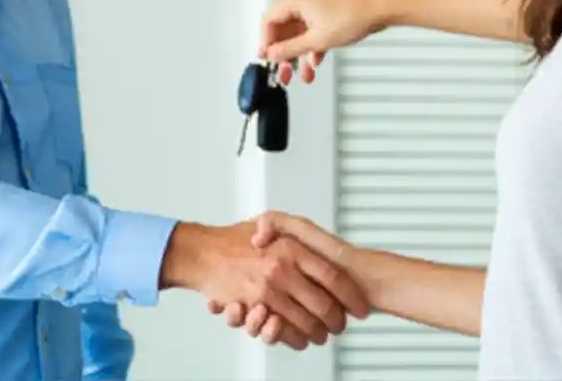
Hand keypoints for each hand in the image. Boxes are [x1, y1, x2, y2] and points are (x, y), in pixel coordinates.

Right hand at [160, 220, 368, 349]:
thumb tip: (319, 243)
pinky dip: (293, 338)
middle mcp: (282, 268)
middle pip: (324, 304)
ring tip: (322, 334)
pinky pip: (281, 330)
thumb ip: (293, 229)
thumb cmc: (233, 239)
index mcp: (292, 247)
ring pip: (305, 321)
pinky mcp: (253, 305)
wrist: (201, 252)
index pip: (334, 277)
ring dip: (317, 333)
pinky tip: (300, 338)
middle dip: (337, 321)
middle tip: (342, 326)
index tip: (360, 306)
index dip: (351, 296)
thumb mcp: (268, 222)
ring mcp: (268, 288)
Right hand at [259, 0, 385, 84]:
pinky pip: (310, 30)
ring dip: (299, 54)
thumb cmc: (353, 14)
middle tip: (284, 72)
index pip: (268, 22)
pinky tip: (316, 61)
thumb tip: (273, 54)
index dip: (266, 44)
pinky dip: (311, 46)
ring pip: (298, 33)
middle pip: (282, 29)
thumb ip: (290, 50)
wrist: (380, 8)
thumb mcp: (316, 40)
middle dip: (284, 54)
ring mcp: (314, 4)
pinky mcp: (325, 10)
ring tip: (304, 73)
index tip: (268, 60)